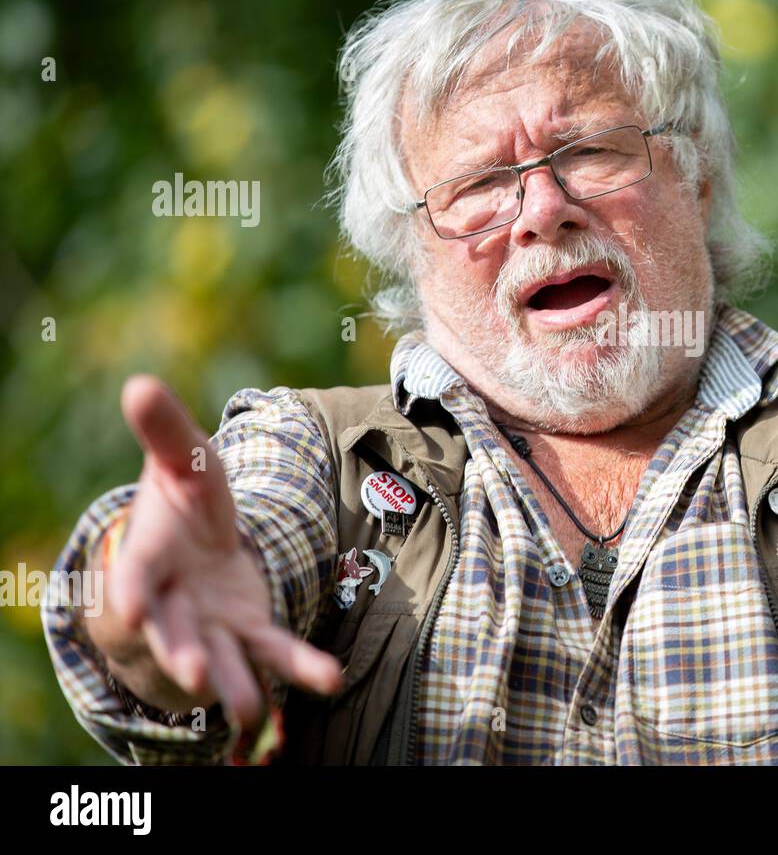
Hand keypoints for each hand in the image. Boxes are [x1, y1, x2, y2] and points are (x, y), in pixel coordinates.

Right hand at [83, 374, 340, 727]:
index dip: (131, 591)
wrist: (191, 543)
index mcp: (147, 558)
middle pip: (173, 633)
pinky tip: (330, 679)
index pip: (135, 576)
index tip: (129, 609)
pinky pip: (274, 652)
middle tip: (194, 675)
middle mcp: (172, 603)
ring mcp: (209, 625)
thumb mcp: (177, 460)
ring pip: (220, 660)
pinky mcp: (247, 632)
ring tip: (249, 712)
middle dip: (181, 653)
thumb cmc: (180, 500)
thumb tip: (139, 382)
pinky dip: (301, 668)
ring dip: (233, 684)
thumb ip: (163, 430)